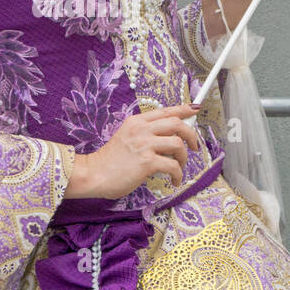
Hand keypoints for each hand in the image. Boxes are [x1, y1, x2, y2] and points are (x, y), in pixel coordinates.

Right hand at [65, 103, 200, 199]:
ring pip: (178, 143)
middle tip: (194, 146)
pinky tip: (174, 180)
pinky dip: (178, 174)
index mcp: (136, 121)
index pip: (166, 111)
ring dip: (184, 157)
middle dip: (191, 134)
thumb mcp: (126, 137)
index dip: (184, 109)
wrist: (93, 174)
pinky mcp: (147, 162)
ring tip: (179, 166)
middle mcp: (141, 129)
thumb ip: (144, 134)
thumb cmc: (110, 161)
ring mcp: (144, 145)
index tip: (196, 109)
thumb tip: (169, 138)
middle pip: (177, 123)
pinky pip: (173, 166)